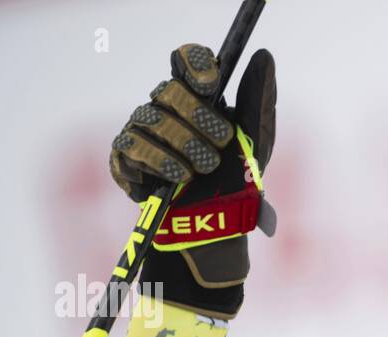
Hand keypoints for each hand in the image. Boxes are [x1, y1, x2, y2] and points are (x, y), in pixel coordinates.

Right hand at [109, 43, 276, 318]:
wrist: (217, 229)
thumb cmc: (237, 183)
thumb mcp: (257, 142)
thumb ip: (259, 99)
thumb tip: (262, 55)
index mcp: (197, 98)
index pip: (186, 60)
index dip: (195, 64)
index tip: (212, 84)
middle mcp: (165, 109)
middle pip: (169, 89)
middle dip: (200, 117)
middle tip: (222, 143)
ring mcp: (142, 132)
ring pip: (151, 118)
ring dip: (184, 144)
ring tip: (203, 169)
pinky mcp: (125, 160)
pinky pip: (132, 147)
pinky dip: (160, 162)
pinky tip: (179, 178)